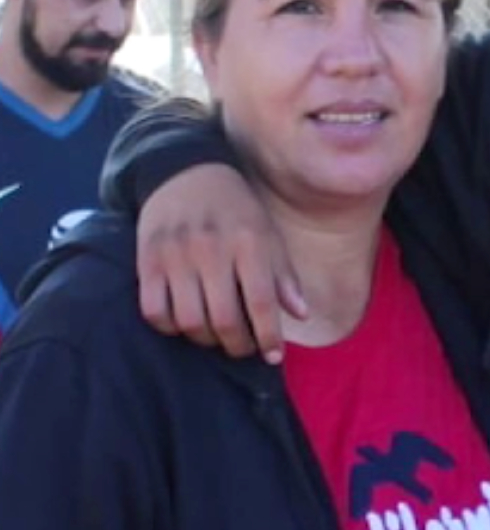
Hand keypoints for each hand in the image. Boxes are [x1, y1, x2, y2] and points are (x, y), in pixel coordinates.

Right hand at [136, 164, 306, 362]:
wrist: (185, 173)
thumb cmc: (236, 210)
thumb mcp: (268, 234)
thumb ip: (284, 275)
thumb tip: (301, 315)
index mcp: (249, 241)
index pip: (261, 301)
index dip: (269, 335)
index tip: (274, 356)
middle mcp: (211, 249)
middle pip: (223, 318)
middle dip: (237, 345)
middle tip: (244, 349)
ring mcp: (175, 255)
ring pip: (188, 320)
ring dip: (205, 340)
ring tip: (217, 337)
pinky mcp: (147, 260)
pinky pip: (153, 310)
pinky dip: (170, 327)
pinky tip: (185, 323)